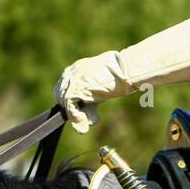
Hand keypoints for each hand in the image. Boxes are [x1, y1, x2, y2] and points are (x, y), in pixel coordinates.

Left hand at [54, 20, 189, 134]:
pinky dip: (78, 118)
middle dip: (73, 110)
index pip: (64, 87)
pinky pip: (70, 109)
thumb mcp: (104, 84)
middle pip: (61, 95)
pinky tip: (91, 121)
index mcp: (78, 67)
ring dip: (77, 116)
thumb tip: (92, 109)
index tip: (82, 113)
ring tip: (92, 121)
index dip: (71, 103)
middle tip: (90, 119)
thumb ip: (93, 93)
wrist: (128, 70)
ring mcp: (74, 79)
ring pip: (64, 103)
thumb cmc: (123, 75)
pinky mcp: (77, 88)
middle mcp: (73, 71)